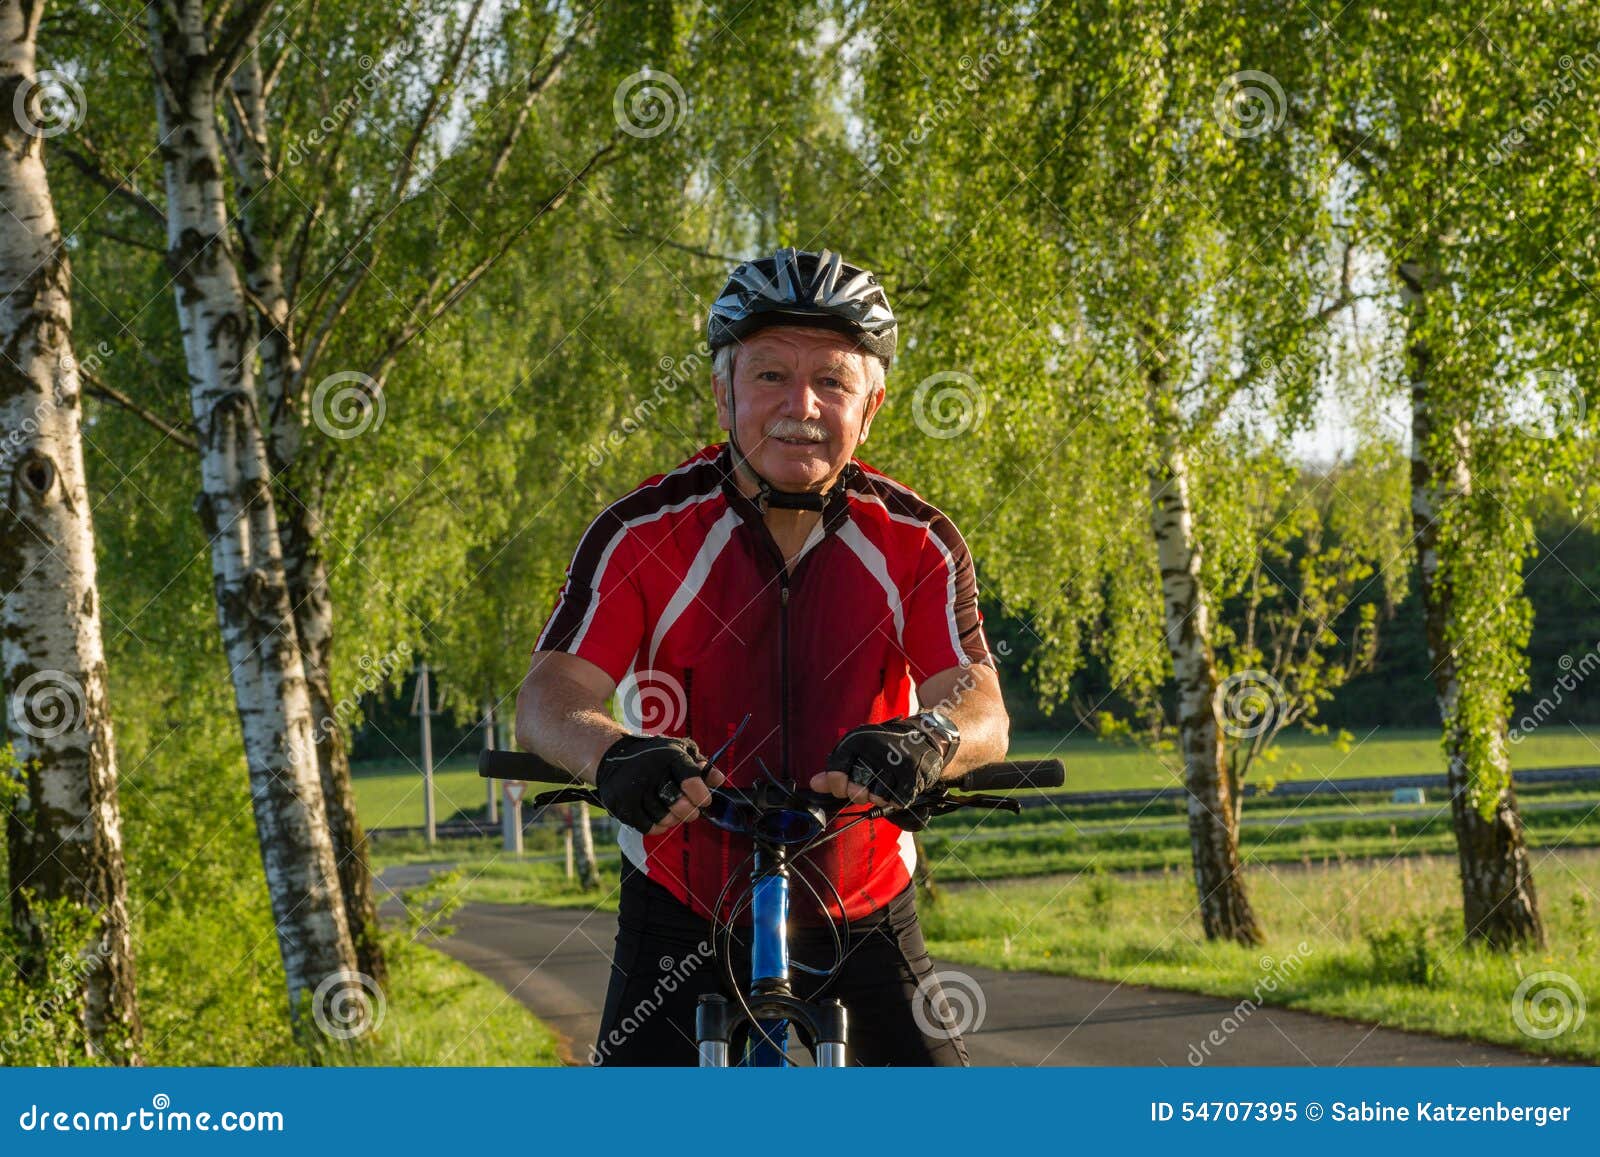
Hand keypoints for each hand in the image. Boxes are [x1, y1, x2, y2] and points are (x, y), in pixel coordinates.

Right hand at [594, 735, 725, 834]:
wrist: (612, 757)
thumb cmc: (654, 756)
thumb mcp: (678, 750)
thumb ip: (701, 765)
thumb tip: (719, 780)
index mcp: (668, 755)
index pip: (692, 780)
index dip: (702, 796)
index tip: (705, 801)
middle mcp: (650, 772)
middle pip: (680, 805)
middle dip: (691, 812)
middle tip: (692, 811)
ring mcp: (634, 790)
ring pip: (665, 819)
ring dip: (674, 820)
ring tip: (674, 812)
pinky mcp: (622, 805)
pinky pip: (648, 827)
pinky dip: (658, 827)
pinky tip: (659, 817)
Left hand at [810, 719, 950, 808]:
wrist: (923, 737)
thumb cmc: (884, 747)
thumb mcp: (857, 750)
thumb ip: (835, 769)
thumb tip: (814, 785)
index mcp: (857, 740)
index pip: (835, 774)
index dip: (837, 787)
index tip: (844, 786)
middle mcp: (876, 749)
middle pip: (855, 791)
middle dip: (860, 794)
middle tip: (867, 787)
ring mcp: (896, 762)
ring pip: (876, 797)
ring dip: (879, 797)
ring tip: (884, 784)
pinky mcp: (913, 774)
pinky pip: (896, 801)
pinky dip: (896, 800)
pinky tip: (897, 788)